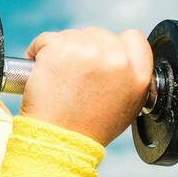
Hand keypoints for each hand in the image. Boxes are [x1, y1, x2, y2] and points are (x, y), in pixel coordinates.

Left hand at [18, 27, 154, 145]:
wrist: (59, 141)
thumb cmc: (87, 129)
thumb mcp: (126, 107)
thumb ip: (128, 78)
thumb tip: (119, 61)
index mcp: (139, 75)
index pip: (133, 38)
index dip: (114, 45)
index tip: (99, 58)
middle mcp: (118, 60)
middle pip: (98, 35)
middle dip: (84, 49)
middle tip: (73, 75)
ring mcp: (89, 52)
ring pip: (72, 35)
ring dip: (60, 50)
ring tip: (57, 78)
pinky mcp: (61, 49)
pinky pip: (46, 39)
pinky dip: (38, 51)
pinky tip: (41, 70)